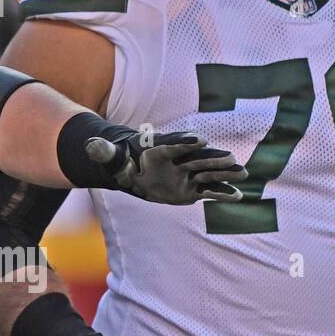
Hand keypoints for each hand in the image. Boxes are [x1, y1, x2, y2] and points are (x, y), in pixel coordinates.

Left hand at [86, 130, 245, 204]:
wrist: (133, 170)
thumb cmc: (122, 160)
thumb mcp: (110, 157)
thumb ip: (103, 151)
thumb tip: (91, 145)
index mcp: (158, 147)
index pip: (173, 143)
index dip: (185, 142)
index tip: (199, 139)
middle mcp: (177, 158)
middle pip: (196, 157)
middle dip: (212, 157)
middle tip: (230, 157)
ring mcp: (187, 173)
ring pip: (208, 173)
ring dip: (225, 173)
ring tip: (243, 173)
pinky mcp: (192, 187)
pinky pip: (208, 190)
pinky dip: (222, 193)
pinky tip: (238, 196)